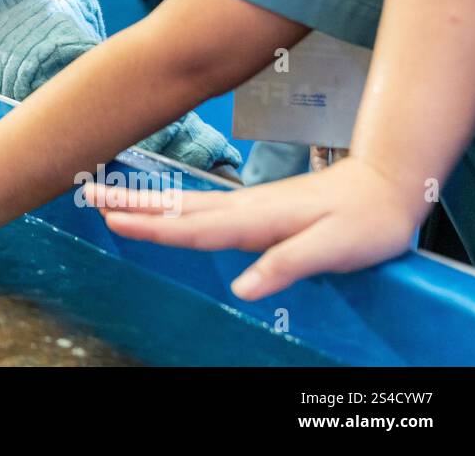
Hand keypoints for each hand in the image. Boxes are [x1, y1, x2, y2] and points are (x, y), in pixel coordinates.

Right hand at [81, 156, 421, 300]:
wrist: (385, 185)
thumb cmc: (364, 221)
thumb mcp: (333, 249)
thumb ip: (286, 265)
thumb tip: (242, 290)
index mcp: (255, 220)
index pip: (194, 228)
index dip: (153, 229)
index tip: (114, 223)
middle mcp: (243, 208)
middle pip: (176, 208)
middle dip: (131, 204)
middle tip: (90, 195)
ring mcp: (245, 204)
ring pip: (184, 203)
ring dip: (143, 200)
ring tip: (107, 195)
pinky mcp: (252, 206)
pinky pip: (199, 205)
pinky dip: (170, 203)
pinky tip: (160, 206)